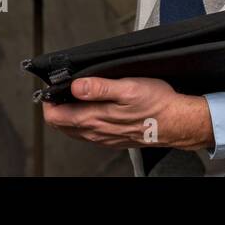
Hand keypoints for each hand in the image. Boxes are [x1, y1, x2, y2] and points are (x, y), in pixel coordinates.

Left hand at [41, 77, 214, 150]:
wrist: (177, 122)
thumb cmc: (156, 103)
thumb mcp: (128, 87)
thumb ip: (99, 88)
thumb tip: (75, 86)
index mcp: (96, 118)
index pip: (56, 116)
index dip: (48, 101)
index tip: (50, 87)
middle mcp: (97, 132)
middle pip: (61, 124)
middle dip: (54, 107)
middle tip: (58, 89)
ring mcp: (104, 137)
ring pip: (73, 129)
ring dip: (67, 114)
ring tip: (71, 96)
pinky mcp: (112, 138)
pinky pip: (87, 133)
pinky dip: (81, 120)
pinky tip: (89, 109)